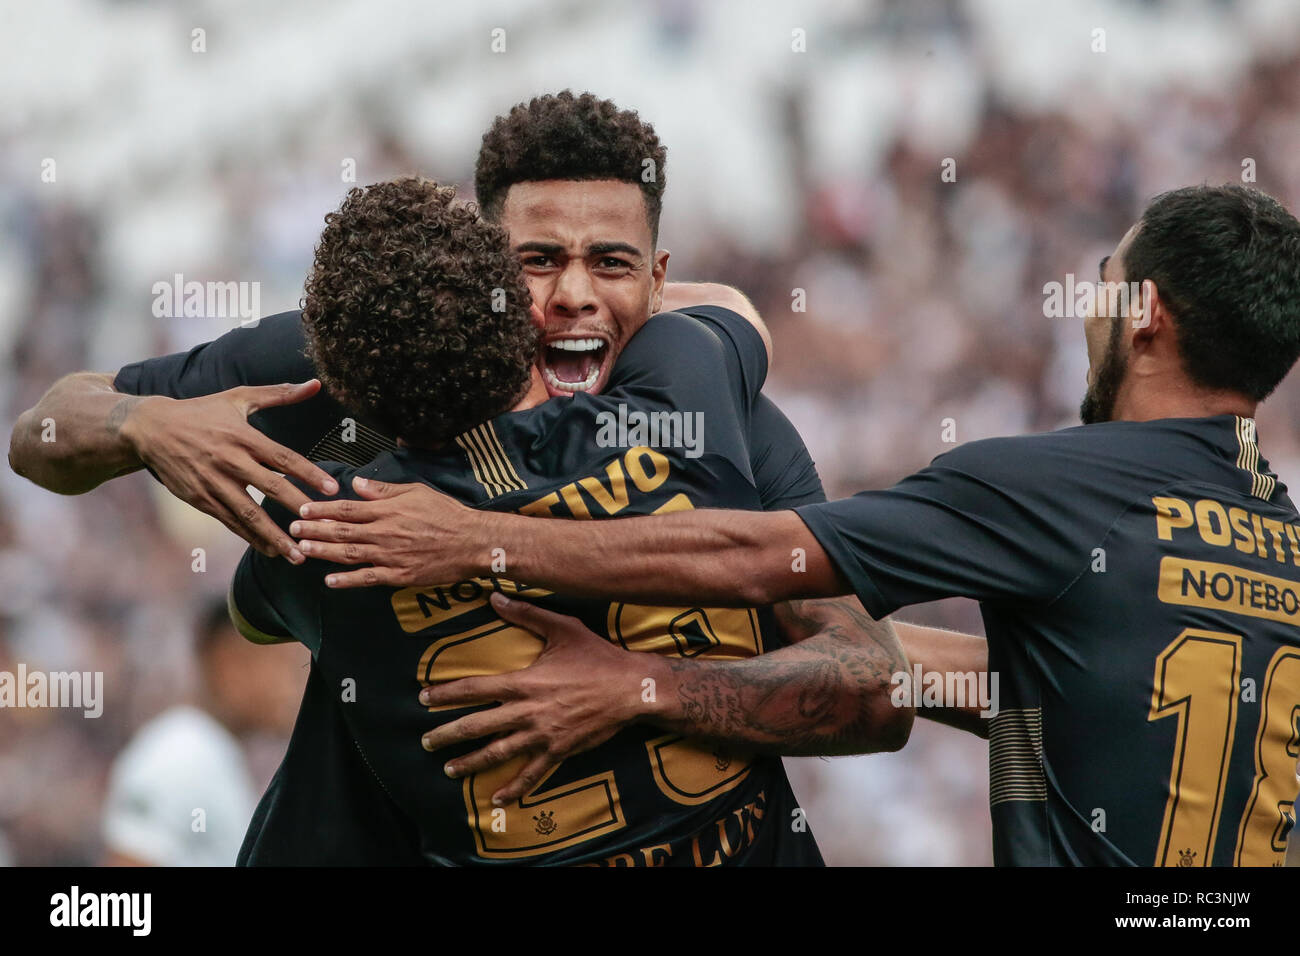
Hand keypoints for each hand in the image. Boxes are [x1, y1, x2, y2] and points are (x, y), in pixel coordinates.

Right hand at [119, 381, 337, 559]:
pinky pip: (230, 521)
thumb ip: (280, 394)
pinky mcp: (200, 499)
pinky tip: (271, 550)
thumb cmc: (201, 411)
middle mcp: (230, 461)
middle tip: (322, 527)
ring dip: (274, 535)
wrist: (150, 428)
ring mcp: (213, 482)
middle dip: (297, 508)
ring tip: (298, 554)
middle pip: (270, 488)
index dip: (309, 474)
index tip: (332, 490)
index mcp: (243, 437)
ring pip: (249, 513)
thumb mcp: (239, 398)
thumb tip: (316, 384)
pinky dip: (251, 537)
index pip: (284, 458)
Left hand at [291, 476, 475, 587]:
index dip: (322, 510)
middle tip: (292, 529)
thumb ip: (384, 490)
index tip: (303, 509)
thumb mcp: (416, 492)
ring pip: (348, 554)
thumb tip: (356, 484)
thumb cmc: (447, 514)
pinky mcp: (399, 575)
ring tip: (302, 549)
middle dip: (314, 530)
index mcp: (387, 510)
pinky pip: (367, 578)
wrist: (472, 542)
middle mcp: (384, 532)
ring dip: (323, 552)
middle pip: (341, 531)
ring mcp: (390, 556)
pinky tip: (329, 580)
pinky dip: (347, 580)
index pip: (347, 509)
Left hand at [417, 593, 659, 805]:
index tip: (423, 698)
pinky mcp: (559, 751)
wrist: (632, 689)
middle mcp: (528, 711)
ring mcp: (543, 735)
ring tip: (449, 769)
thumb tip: (494, 596)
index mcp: (524, 682)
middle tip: (426, 741)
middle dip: (448, 735)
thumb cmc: (597, 656)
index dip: (446, 694)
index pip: (475, 689)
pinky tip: (497, 799)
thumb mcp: (562, 628)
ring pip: (498, 753)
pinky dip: (514, 788)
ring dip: (471, 763)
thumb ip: (526, 614)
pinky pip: (532, 774)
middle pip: (478, 726)